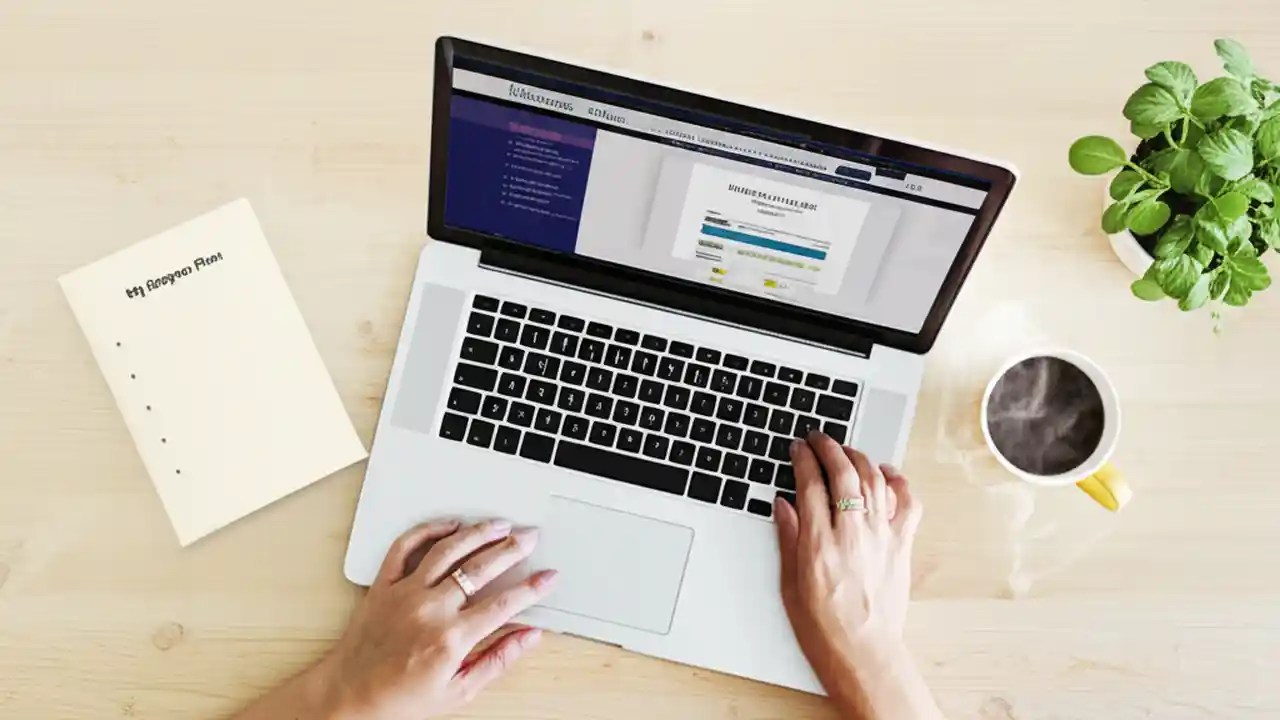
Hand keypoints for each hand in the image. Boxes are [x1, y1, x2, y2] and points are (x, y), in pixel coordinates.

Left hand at [315, 519, 556, 719]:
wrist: (350, 695)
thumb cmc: (400, 698)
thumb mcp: (458, 692)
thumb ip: (497, 660)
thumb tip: (528, 637)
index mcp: (451, 639)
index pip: (504, 604)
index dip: (532, 587)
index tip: (548, 577)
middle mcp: (430, 610)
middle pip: (481, 568)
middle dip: (512, 548)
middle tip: (530, 536)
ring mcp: (405, 592)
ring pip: (448, 550)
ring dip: (478, 532)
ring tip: (499, 524)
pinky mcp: (384, 584)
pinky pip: (405, 546)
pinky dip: (428, 529)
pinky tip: (449, 524)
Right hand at [774, 432, 926, 711]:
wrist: (864, 654)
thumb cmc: (824, 628)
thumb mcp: (790, 584)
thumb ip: (788, 538)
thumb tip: (783, 504)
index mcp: (819, 544)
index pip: (810, 484)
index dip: (802, 459)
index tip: (797, 449)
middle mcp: (853, 535)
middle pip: (844, 473)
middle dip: (829, 447)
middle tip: (818, 438)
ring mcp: (881, 537)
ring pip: (874, 480)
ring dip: (859, 458)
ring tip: (846, 450)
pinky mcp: (902, 546)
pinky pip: (908, 503)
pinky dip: (899, 482)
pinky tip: (887, 473)